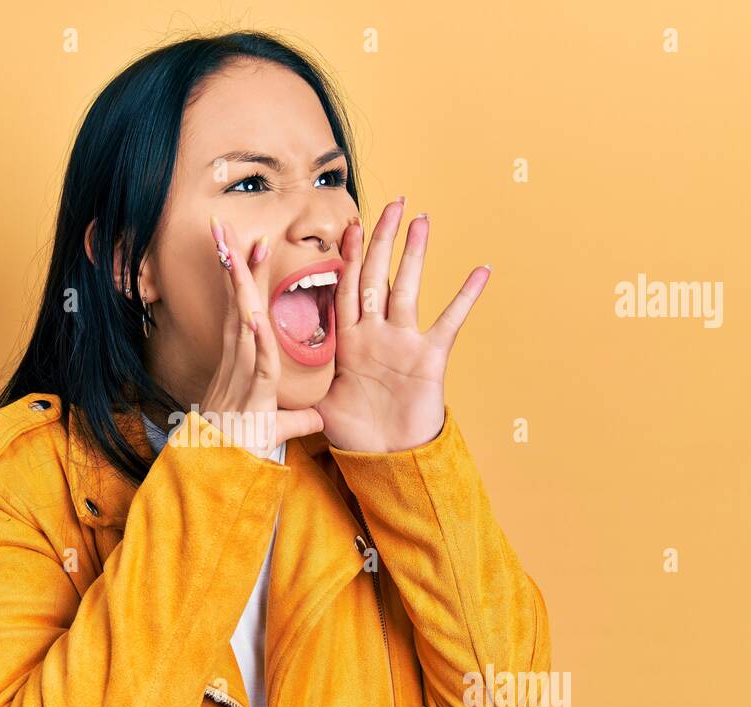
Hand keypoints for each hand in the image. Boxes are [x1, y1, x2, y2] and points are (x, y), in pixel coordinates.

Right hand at [195, 216, 324, 458]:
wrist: (221, 478)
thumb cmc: (240, 452)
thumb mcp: (274, 430)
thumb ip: (296, 420)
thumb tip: (318, 420)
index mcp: (241, 366)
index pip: (242, 313)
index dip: (246, 280)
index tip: (248, 246)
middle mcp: (236, 366)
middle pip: (237, 307)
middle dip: (235, 266)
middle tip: (229, 227)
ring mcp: (240, 381)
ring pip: (243, 325)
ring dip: (245, 288)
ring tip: (246, 250)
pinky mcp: (251, 401)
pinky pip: (258, 366)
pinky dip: (258, 341)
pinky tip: (256, 315)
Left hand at [314, 198, 490, 452]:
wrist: (388, 458)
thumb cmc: (357, 432)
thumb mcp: (320, 405)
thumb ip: (301, 385)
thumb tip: (268, 377)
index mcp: (350, 340)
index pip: (345, 288)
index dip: (347, 257)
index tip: (348, 226)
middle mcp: (377, 334)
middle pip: (377, 276)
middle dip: (382, 239)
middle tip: (392, 203)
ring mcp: (404, 342)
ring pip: (407, 287)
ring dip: (414, 253)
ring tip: (422, 218)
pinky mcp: (429, 357)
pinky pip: (449, 321)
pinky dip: (466, 296)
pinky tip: (481, 270)